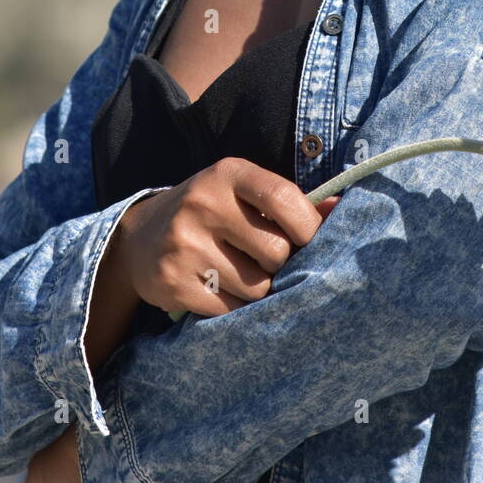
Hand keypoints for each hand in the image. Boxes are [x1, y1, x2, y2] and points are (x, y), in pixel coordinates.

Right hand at [113, 157, 339, 317]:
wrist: (139, 237)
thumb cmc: (212, 212)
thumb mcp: (244, 193)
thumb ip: (291, 202)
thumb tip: (342, 209)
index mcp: (228, 174)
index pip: (284, 199)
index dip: (309, 227)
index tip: (308, 239)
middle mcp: (203, 204)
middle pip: (275, 252)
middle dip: (280, 263)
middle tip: (263, 258)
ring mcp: (184, 244)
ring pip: (257, 286)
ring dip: (258, 288)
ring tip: (239, 273)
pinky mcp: (172, 282)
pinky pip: (230, 309)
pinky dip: (234, 305)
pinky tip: (219, 288)